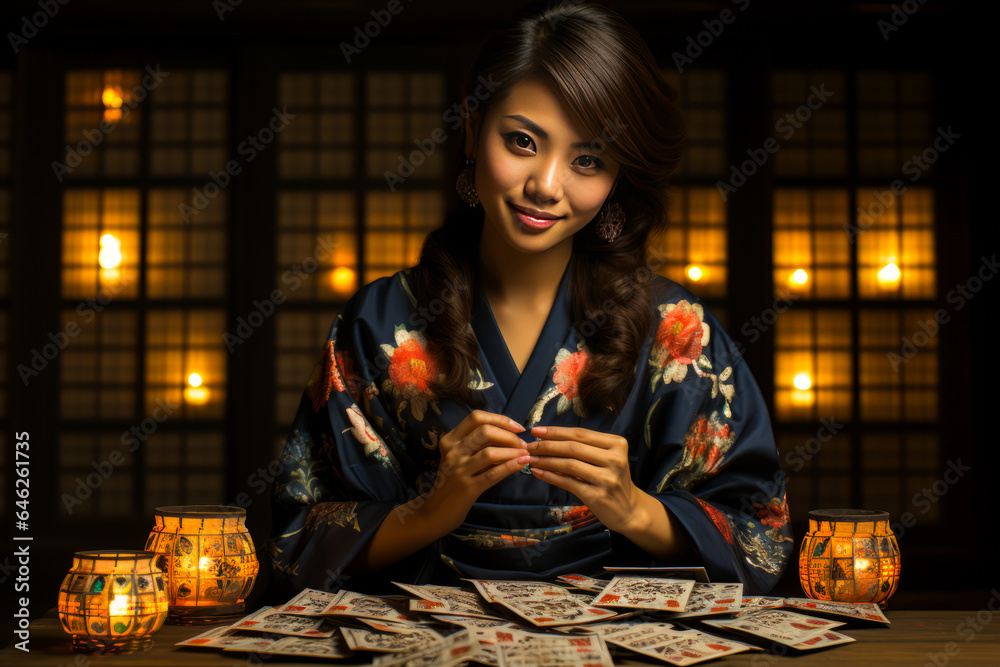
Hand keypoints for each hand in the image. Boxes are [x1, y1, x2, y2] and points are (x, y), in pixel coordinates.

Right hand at [356, 410, 529, 573]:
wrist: (436, 511)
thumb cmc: (453, 480)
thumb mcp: (459, 457)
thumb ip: (478, 444)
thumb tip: (509, 433)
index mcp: (450, 439)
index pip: (476, 417)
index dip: (500, 419)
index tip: (517, 427)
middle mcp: (452, 451)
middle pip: (485, 431)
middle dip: (509, 435)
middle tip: (523, 444)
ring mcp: (458, 470)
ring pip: (490, 452)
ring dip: (513, 451)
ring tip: (526, 454)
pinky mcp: (467, 488)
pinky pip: (493, 474)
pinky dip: (511, 466)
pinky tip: (522, 464)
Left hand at [526, 425, 690, 559]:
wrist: (629, 510)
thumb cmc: (613, 479)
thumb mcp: (606, 459)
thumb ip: (585, 448)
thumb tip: (548, 439)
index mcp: (617, 444)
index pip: (581, 433)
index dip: (556, 431)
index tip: (536, 430)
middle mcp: (615, 459)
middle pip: (573, 447)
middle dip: (547, 445)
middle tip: (529, 445)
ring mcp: (607, 478)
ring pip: (569, 464)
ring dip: (545, 460)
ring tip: (529, 459)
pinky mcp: (597, 496)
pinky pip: (568, 482)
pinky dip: (550, 476)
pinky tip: (537, 472)